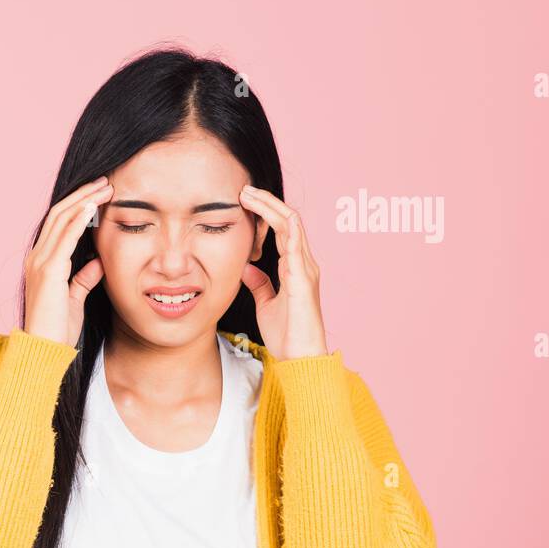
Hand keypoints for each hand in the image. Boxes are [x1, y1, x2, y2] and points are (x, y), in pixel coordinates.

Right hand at [23, 177, 110, 346]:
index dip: (78, 205)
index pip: (59, 224)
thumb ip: (83, 279)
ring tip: (104, 188)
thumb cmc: (57, 330)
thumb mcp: (75, 299)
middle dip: (83, 195)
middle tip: (105, 182)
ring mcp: (40, 263)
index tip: (99, 194)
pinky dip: (78, 221)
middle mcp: (37, 257)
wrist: (43, 350)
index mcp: (42, 262)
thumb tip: (98, 263)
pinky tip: (92, 207)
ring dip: (84, 201)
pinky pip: (64, 239)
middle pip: (59, 215)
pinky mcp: (49, 272)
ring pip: (62, 220)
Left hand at [238, 185, 327, 360]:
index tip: (243, 203)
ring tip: (249, 194)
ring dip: (270, 207)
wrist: (300, 358)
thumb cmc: (286, 334)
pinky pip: (296, 245)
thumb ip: (260, 284)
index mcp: (294, 268)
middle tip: (243, 190)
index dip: (264, 214)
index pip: (281, 231)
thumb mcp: (266, 303)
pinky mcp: (302, 279)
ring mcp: (305, 269)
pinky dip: (285, 226)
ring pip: (292, 226)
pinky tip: (272, 215)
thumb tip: (247, 267)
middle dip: (266, 203)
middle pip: (287, 222)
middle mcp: (303, 264)